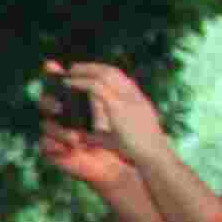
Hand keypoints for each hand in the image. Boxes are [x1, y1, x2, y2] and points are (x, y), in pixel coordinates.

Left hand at [37, 58, 159, 186]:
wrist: (153, 155)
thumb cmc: (138, 150)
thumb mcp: (118, 137)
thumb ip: (101, 133)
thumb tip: (81, 136)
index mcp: (136, 100)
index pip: (120, 77)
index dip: (102, 72)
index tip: (88, 72)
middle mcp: (133, 95)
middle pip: (112, 71)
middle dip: (92, 67)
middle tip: (74, 68)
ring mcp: (127, 98)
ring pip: (104, 74)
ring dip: (84, 70)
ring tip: (69, 72)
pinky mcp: (118, 106)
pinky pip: (95, 87)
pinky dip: (80, 83)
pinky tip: (68, 84)